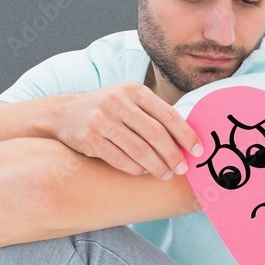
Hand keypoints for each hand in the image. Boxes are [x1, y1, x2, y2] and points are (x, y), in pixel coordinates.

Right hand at [57, 81, 202, 179]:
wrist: (65, 114)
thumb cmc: (108, 109)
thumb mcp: (130, 100)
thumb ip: (154, 113)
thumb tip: (188, 137)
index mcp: (134, 90)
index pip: (168, 114)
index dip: (186, 135)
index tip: (199, 151)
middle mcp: (117, 102)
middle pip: (155, 134)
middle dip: (173, 155)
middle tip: (182, 169)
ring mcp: (101, 120)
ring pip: (139, 150)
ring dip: (157, 166)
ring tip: (165, 174)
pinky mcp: (89, 139)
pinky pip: (120, 160)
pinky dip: (136, 169)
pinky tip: (143, 172)